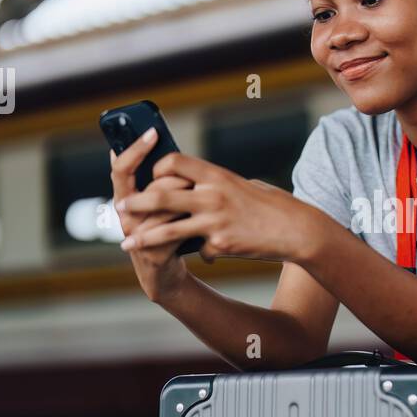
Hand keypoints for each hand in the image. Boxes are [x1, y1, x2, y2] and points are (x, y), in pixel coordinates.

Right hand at [110, 128, 190, 303]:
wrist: (167, 272)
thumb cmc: (167, 231)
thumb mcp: (162, 204)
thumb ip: (162, 182)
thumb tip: (171, 151)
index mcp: (124, 197)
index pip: (121, 168)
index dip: (134, 149)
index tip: (153, 132)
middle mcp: (125, 215)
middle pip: (147, 187)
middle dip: (173, 182)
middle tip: (192, 181)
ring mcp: (136, 235)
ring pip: (163, 208)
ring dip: (185, 202)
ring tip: (201, 201)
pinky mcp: (152, 252)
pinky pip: (174, 230)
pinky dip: (191, 224)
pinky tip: (202, 224)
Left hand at [117, 152, 321, 264]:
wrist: (297, 231)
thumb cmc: (272, 205)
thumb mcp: (243, 185)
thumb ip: (216, 184)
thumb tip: (193, 184)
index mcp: (216, 175)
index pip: (173, 163)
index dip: (158, 170)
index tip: (151, 178)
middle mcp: (211, 196)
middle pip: (161, 195)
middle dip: (137, 202)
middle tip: (120, 207)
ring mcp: (214, 222)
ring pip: (168, 230)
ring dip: (144, 237)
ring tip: (127, 243)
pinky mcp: (220, 245)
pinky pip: (199, 249)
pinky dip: (202, 252)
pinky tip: (211, 253)